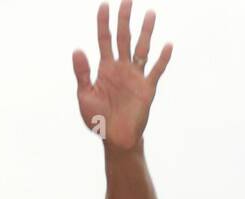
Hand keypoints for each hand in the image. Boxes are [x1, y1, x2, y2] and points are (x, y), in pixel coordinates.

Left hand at [72, 2, 171, 150]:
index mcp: (106, 68)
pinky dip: (162, 59)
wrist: (115, 140)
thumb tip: (77, 50)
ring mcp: (135, 77)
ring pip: (142, 48)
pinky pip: (156, 71)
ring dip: (145, 32)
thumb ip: (82, 73)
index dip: (104, 22)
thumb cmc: (98, 120)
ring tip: (149, 13)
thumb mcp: (85, 96)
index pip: (105, 39)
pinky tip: (167, 45)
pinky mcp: (147, 89)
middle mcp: (122, 68)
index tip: (104, 5)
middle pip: (124, 37)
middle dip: (125, 18)